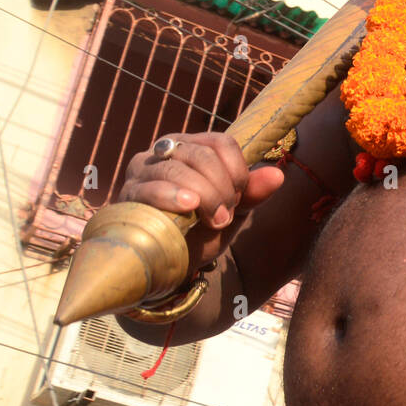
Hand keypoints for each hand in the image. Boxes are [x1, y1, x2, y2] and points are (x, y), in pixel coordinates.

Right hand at [118, 132, 284, 267]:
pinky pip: (150, 187)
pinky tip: (188, 206)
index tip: (239, 197)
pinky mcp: (127, 194)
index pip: (220, 142)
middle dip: (221, 187)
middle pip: (200, 154)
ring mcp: (142, 170)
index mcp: (193, 147)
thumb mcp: (232, 212)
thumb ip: (252, 193)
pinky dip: (172, 196)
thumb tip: (277, 176)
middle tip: (225, 216)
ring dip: (204, 195)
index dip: (237, 169)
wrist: (168, 264)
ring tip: (215, 219)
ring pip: (177, 169)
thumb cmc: (200, 230)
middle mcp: (165, 151)